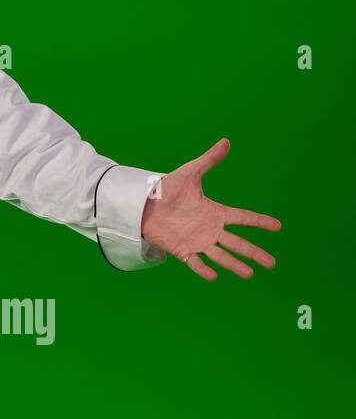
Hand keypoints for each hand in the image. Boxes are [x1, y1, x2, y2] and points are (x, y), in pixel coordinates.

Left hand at [141, 138, 280, 280]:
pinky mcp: (182, 250)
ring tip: (249, 274)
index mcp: (215, 212)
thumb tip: (226, 141)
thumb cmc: (167, 189)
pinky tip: (214, 277)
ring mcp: (197, 241)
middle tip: (272, 264)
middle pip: (237, 243)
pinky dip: (203, 269)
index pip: (242, 218)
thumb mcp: (189, 173)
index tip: (277, 226)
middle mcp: (210, 230)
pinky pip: (195, 262)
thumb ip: (208, 160)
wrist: (142, 204)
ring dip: (234, 264)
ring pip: (220, 256)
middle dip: (254, 253)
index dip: (259, 222)